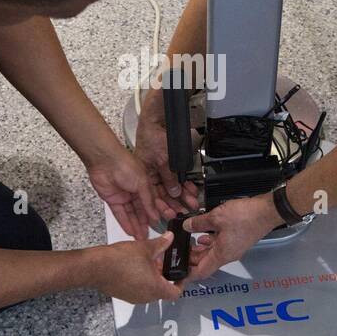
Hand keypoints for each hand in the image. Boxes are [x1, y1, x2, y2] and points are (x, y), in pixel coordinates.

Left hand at [87, 146, 160, 238]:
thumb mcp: (142, 183)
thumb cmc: (125, 164)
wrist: (104, 160)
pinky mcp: (112, 200)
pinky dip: (124, 222)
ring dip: (134, 226)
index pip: (150, 204)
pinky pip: (119, 214)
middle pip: (140, 211)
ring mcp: (122, 196)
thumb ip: (148, 200)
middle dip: (143, 224)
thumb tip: (154, 213)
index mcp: (144, 185)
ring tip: (139, 237)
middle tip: (147, 236)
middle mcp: (134, 191)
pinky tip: (129, 230)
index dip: (152, 215)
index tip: (156, 226)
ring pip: (130, 214)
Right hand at [91, 233, 180, 303]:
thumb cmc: (121, 260)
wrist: (95, 267)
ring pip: (149, 289)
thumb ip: (161, 244)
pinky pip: (138, 289)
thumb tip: (170, 238)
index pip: (176, 293)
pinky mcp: (123, 294)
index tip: (180, 273)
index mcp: (156, 288)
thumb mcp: (145, 248)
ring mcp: (133, 297)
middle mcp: (146, 297)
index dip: (181, 283)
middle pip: (162, 290)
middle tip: (162, 261)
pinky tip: (135, 265)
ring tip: (147, 260)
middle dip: (164, 276)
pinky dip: (141, 280)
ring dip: (152, 277)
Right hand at [133, 86, 199, 217]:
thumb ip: (169, 178)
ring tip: (193, 202)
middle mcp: (150, 175)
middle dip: (176, 203)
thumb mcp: (164, 160)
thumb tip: (174, 192)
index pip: (153, 197)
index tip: (172, 215)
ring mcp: (159, 170)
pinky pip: (175, 178)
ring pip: (171, 188)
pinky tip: (191, 190)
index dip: (163, 207)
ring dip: (182, 195)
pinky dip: (184, 184)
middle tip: (187, 211)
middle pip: (164, 194)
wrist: (156, 120)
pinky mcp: (167, 164)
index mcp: (144, 176)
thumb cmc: (153, 137)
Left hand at [183, 194, 281, 280]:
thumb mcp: (216, 217)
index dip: (188, 274)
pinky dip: (210, 242)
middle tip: (179, 250)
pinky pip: (219, 247)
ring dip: (200, 249)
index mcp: (221, 255)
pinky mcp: (237, 241)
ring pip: (212, 254)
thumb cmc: (244, 217)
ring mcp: (233, 249)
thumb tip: (186, 226)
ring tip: (188, 241)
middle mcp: (227, 256)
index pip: (201, 272)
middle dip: (192, 259)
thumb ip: (199, 223)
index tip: (178, 271)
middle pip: (205, 263)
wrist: (266, 211)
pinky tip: (203, 234)